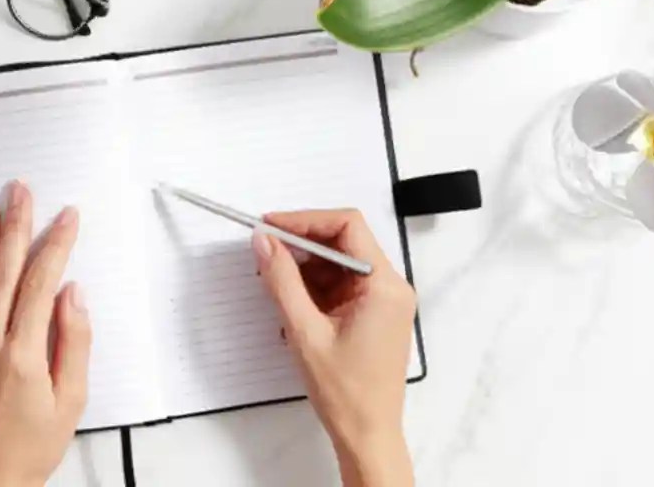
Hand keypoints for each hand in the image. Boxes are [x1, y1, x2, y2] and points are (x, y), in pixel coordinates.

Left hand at [0, 181, 90, 486]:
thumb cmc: (29, 449)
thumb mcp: (71, 401)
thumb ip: (73, 343)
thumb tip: (72, 297)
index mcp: (22, 355)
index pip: (39, 283)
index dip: (55, 244)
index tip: (67, 218)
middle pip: (1, 272)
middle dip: (15, 225)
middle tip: (21, 191)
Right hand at [254, 210, 416, 486]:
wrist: (367, 434)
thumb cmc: (347, 393)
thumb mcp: (305, 332)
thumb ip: (282, 281)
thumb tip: (264, 242)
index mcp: (384, 286)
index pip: (347, 226)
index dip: (305, 220)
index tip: (271, 225)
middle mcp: (390, 287)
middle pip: (342, 242)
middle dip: (300, 244)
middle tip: (264, 251)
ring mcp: (382, 301)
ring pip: (337, 264)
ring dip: (303, 268)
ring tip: (272, 282)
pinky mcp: (372, 314)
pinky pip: (339, 285)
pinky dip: (312, 288)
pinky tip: (289, 303)